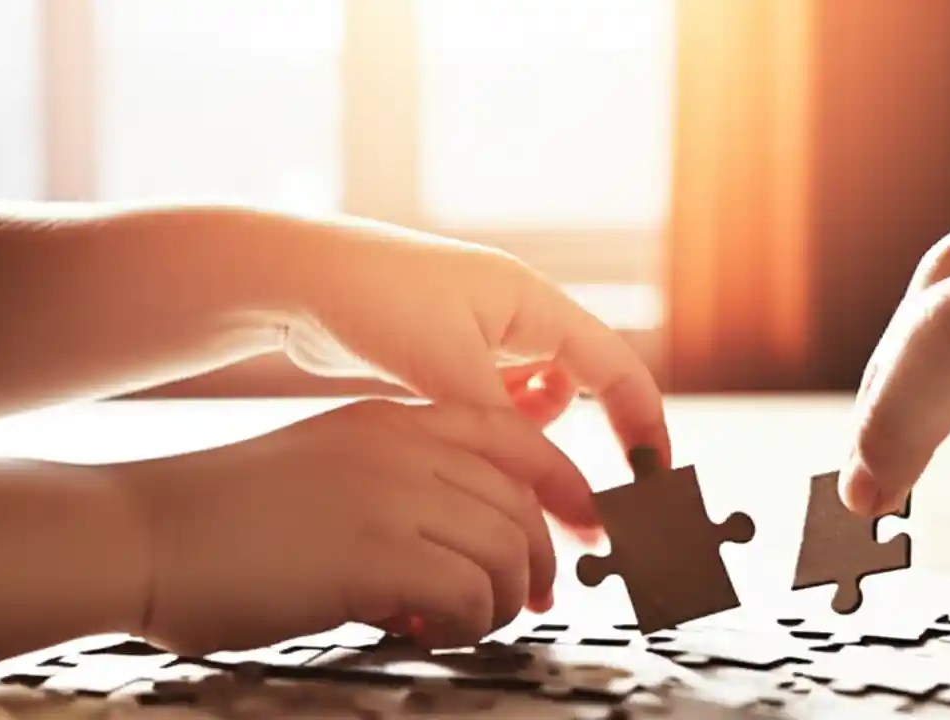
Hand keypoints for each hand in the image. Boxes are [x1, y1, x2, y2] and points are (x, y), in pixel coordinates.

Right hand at [124, 399, 586, 653]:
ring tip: (465, 622)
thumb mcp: (332, 466)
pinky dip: (468, 624)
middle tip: (524, 600)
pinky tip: (427, 630)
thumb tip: (474, 538)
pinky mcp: (372, 555)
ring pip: (508, 549)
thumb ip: (404, 481)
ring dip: (504, 599)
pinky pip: (471, 594)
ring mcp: (390, 497)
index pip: (518, 439)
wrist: (146, 531)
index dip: (567, 486)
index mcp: (396, 420)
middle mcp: (404, 448)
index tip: (586, 526)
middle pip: (523, 502)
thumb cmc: (231, 514)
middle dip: (538, 561)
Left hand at [278, 217, 668, 465]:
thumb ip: (504, 427)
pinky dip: (493, 431)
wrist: (296, 280)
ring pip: (532, 402)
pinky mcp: (445, 356)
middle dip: (588, 437)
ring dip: (530, 439)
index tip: (653, 474)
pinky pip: (492, 404)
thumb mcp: (449, 370)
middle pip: (580, 385)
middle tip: (584, 497)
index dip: (642, 420)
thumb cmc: (374, 300)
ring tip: (507, 468)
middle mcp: (514, 316)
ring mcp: (479, 336)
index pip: (613, 366)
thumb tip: (542, 480)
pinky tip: (471, 448)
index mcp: (531, 303)